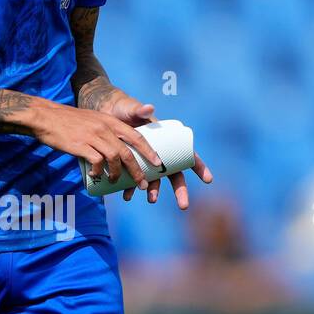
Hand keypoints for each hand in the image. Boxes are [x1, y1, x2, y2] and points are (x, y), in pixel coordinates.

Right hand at [34, 101, 163, 188]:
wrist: (46, 117)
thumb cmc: (69, 121)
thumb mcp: (92, 120)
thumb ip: (105, 132)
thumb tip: (116, 152)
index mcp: (110, 121)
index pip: (136, 136)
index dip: (148, 151)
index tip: (157, 163)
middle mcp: (104, 128)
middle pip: (127, 152)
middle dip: (137, 170)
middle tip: (142, 183)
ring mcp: (93, 136)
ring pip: (114, 158)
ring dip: (118, 174)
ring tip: (115, 181)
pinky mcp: (80, 145)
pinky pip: (96, 162)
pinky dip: (99, 172)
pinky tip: (96, 176)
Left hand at [100, 90, 212, 209]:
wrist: (106, 115)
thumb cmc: (124, 110)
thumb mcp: (131, 109)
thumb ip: (139, 110)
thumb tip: (149, 108)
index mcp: (167, 140)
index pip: (188, 154)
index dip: (199, 167)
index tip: (208, 179)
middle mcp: (159, 154)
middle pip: (174, 175)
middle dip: (179, 191)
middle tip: (184, 205)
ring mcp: (146, 162)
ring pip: (155, 180)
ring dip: (154, 191)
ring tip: (150, 200)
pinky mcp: (132, 166)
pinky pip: (134, 180)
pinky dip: (131, 188)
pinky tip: (127, 195)